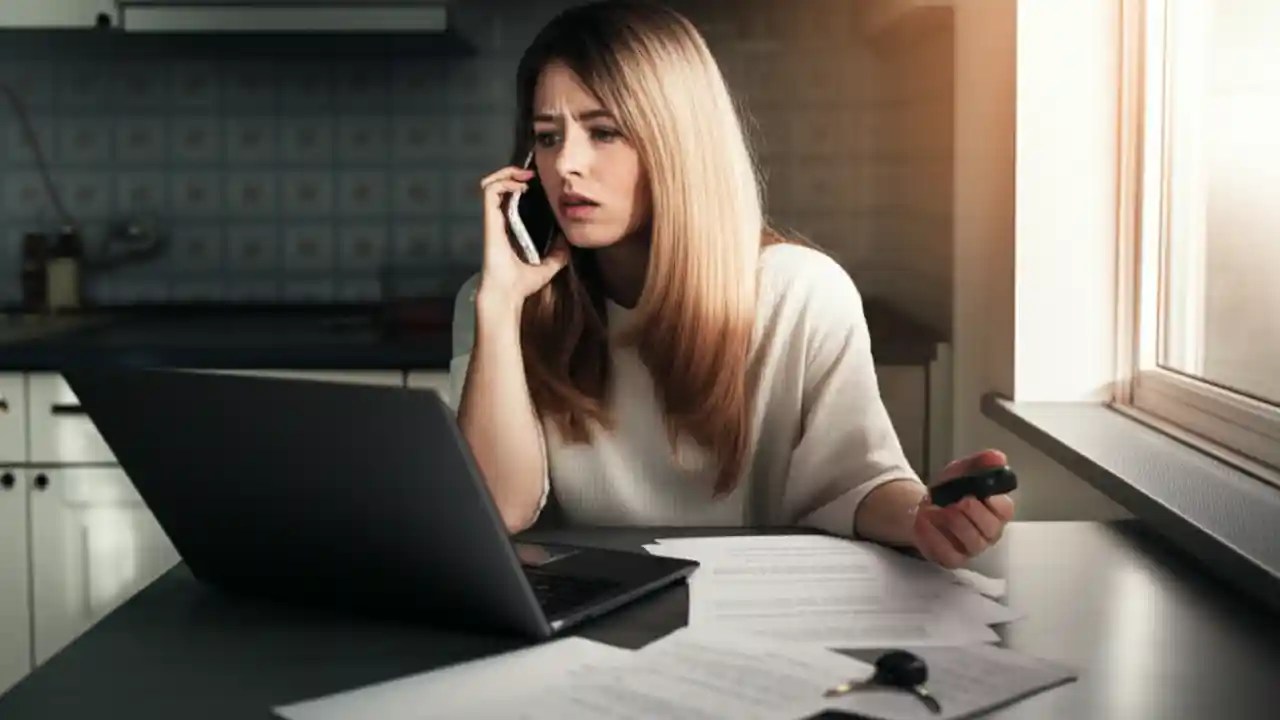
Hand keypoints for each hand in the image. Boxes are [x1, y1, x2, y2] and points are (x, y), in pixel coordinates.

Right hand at [477, 164, 570, 309]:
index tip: (535, 182)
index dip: (518, 184)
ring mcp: (493, 221)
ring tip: (524, 176)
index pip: (509, 198)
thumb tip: (568, 240)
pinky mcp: (490, 222)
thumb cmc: (521, 284)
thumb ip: (558, 254)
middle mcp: (499, 222)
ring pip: (490, 185)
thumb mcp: (548, 266)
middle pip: (497, 186)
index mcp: (510, 229)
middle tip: (530, 174)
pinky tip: (519, 187)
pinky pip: (490, 193)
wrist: (507, 294)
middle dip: (512, 173)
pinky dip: (503, 183)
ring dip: (506, 174)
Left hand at [912, 449, 1015, 567]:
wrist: (927, 507)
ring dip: (950, 522)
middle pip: (990, 529)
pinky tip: (923, 520)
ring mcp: (971, 548)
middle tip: (956, 501)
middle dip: (971, 512)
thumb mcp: (963, 471)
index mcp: (997, 511)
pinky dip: (933, 536)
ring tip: (934, 507)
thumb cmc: (951, 491)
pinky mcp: (952, 558)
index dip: (993, 502)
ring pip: (971, 542)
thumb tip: (997, 458)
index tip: (977, 492)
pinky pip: (948, 554)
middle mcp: (989, 533)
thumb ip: (979, 463)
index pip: (1005, 510)